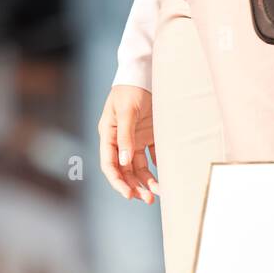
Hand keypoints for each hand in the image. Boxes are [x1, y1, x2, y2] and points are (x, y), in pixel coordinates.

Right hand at [98, 85, 159, 202]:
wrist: (145, 73)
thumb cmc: (131, 88)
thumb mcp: (126, 110)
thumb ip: (126, 136)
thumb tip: (124, 161)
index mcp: (108, 134)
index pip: (109, 164)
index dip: (118, 181)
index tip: (129, 195)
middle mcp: (120, 141)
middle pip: (124, 170)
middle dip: (134, 186)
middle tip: (148, 200)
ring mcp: (134, 140)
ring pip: (138, 168)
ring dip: (146, 182)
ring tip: (158, 194)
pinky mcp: (148, 137)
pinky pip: (152, 159)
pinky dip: (157, 170)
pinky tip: (165, 180)